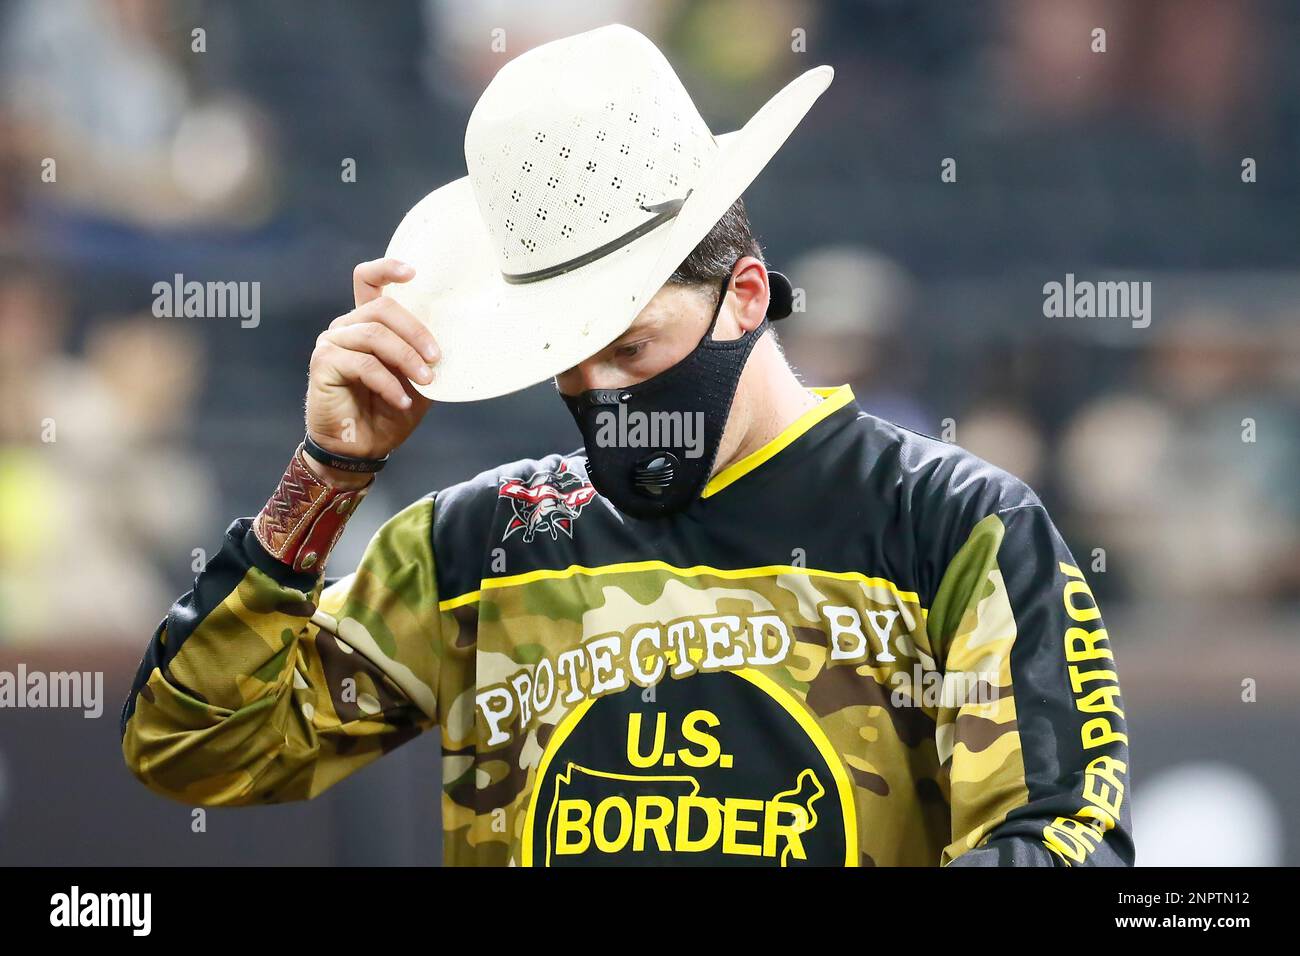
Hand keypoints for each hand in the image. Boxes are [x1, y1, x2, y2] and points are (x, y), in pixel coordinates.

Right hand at [304, 258, 437, 484]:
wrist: (362, 447)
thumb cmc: (389, 411)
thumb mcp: (418, 380)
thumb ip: (427, 356)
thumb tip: (458, 338)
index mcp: (368, 323)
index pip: (368, 281)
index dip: (387, 268)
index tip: (413, 272)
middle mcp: (347, 327)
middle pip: (382, 307)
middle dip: (416, 332)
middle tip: (437, 358)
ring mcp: (332, 343)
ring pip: (375, 334)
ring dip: (407, 358)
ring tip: (425, 382)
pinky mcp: (323, 363)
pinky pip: (363, 363)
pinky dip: (388, 382)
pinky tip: (401, 400)